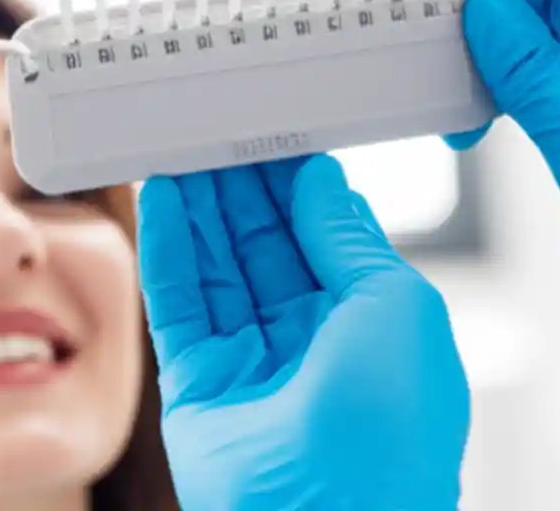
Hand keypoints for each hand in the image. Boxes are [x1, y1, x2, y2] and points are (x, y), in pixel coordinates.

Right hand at [138, 155, 468, 510]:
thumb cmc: (388, 434)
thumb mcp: (395, 307)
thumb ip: (348, 238)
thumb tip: (321, 179)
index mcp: (366, 322)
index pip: (321, 233)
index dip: (296, 180)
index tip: (275, 127)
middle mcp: (307, 339)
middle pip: (263, 244)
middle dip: (242, 186)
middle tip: (219, 125)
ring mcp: (249, 361)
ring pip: (218, 267)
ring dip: (201, 208)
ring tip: (184, 147)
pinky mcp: (198, 383)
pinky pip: (179, 304)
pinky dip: (170, 250)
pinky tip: (165, 201)